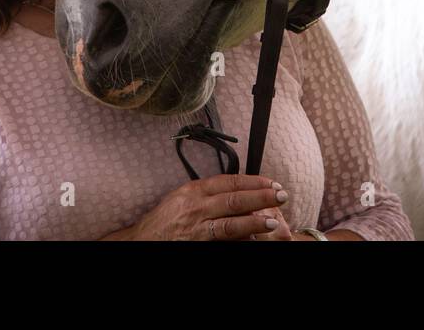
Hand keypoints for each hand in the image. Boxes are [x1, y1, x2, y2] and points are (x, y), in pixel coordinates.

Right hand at [125, 174, 289, 239]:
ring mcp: (196, 226)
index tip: (272, 182)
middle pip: (234, 198)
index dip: (253, 181)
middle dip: (260, 195)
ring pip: (230, 221)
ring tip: (273, 219)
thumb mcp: (183, 199)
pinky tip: (254, 238)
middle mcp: (196, 205)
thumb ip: (207, 194)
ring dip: (254, 220)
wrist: (142, 241)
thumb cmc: (164, 221)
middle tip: (281, 194)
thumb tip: (237, 190)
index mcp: (194, 190)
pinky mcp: (196, 243)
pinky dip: (240, 237)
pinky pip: (222, 239)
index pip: (229, 181)